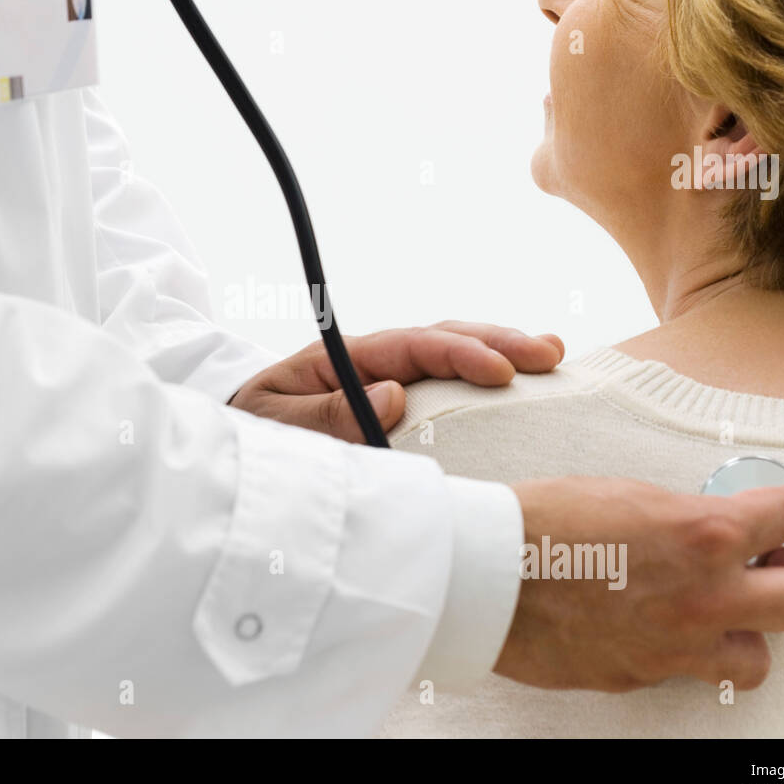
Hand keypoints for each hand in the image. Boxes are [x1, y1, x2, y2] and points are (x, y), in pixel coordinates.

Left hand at [229, 322, 564, 441]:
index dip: (459, 354)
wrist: (232, 444)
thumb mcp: (275, 425)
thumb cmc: (250, 433)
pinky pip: (445, 387)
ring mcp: (383, 380)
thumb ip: (326, 414)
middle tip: (548, 353)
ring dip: (500, 352)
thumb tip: (393, 395)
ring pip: (450, 356)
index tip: (501, 372)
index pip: (411, 347)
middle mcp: (369, 363)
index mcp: (341, 360)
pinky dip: (484, 380)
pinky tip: (523, 385)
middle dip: (497, 342)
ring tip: (552, 356)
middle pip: (441, 338)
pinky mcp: (392, 404)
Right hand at [499, 478, 783, 691]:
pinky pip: (683, 671)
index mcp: (704, 535)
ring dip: (748, 632)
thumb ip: (682, 516)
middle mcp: (704, 597)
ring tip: (724, 612)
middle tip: (783, 564)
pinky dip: (678, 649)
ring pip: (757, 660)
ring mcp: (675, 646)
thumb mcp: (625, 494)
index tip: (781, 511)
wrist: (483, 573)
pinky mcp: (640, 676)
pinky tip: (652, 623)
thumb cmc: (539, 522)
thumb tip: (706, 528)